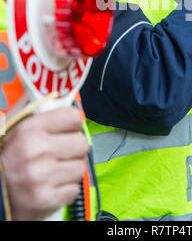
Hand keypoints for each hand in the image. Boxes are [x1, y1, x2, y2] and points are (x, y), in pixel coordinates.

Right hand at [1, 106, 88, 220]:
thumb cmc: (3, 158)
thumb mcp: (12, 127)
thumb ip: (33, 108)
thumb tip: (54, 94)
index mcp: (30, 129)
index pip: (73, 117)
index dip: (73, 123)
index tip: (69, 129)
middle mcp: (38, 151)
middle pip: (82, 143)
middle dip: (73, 148)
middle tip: (60, 152)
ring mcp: (43, 177)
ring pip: (79, 168)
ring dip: (69, 170)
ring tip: (52, 171)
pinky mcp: (46, 199)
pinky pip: (74, 190)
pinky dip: (64, 189)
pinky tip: (50, 185)